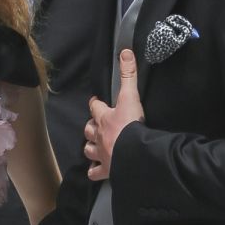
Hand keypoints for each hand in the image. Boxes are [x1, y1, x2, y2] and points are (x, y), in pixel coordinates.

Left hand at [85, 49, 143, 180]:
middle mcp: (99, 136)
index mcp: (105, 118)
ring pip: (88, 149)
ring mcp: (101, 154)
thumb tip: (125, 51)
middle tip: (96, 125)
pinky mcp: (106, 171)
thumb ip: (129, 74)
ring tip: (94, 146)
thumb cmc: (132, 125)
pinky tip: (95, 171)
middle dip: (91, 127)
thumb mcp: (131, 97)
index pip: (95, 107)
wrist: (135, 154)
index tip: (96, 102)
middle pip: (89, 129)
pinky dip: (94, 171)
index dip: (95, 104)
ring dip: (90, 147)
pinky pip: (95, 173)